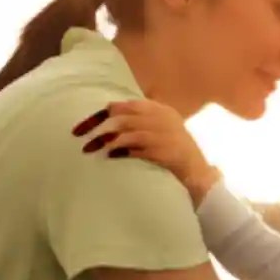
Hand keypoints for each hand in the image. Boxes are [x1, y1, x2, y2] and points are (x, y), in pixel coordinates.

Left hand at [72, 100, 214, 188]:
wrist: (199, 175)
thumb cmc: (175, 154)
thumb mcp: (161, 130)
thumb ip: (140, 121)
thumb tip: (107, 115)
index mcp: (161, 110)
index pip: (126, 105)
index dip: (102, 114)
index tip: (83, 126)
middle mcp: (164, 119)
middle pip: (124, 115)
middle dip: (99, 125)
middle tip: (81, 137)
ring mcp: (167, 134)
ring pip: (129, 130)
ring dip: (107, 140)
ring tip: (92, 149)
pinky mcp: (167, 152)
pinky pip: (139, 148)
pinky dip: (122, 151)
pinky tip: (111, 157)